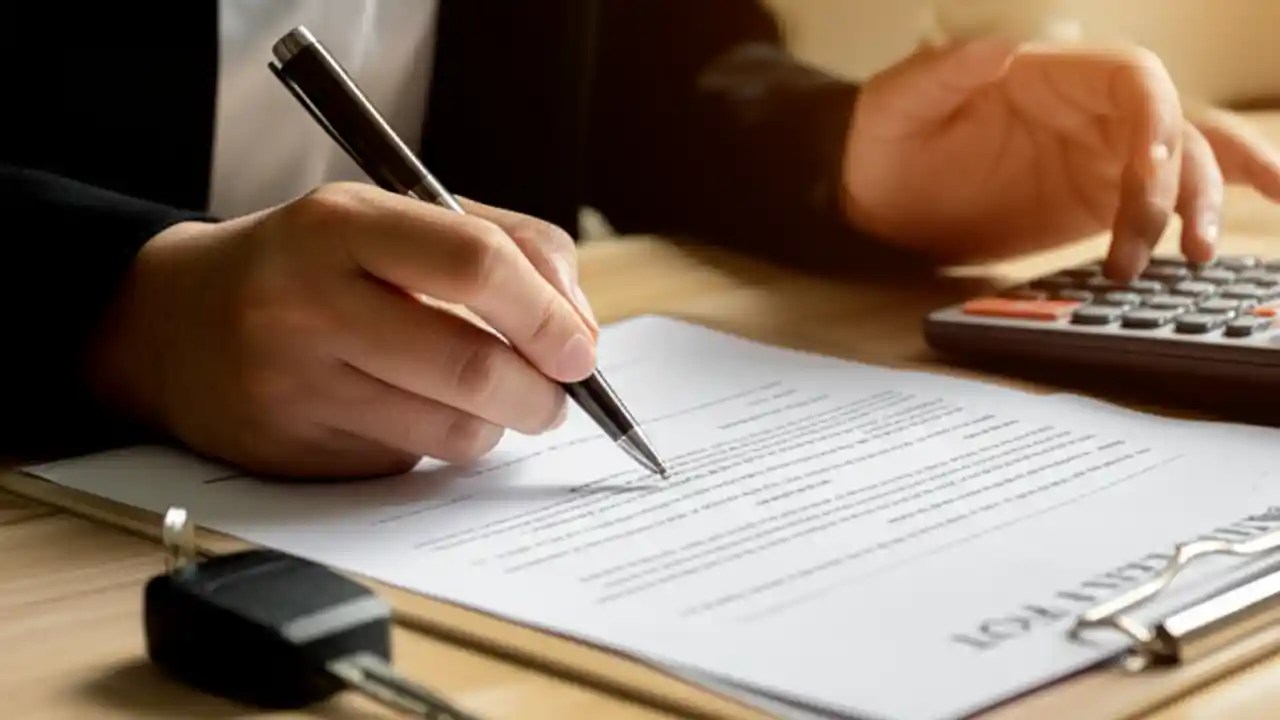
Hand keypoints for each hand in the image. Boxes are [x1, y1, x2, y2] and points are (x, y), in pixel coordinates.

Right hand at [86, 183, 598, 477]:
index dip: (547, 313)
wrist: (175, 323)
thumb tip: (579, 330)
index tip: (579, 348)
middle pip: (472, 365)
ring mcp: (296, 386)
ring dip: (497, 425)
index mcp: (341, 224)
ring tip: (490, 399)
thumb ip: (505, 246)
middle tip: (558, 394)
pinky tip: (412, 413)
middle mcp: (309, 303)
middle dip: (543, 393)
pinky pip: (410, 464)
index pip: (476, 263)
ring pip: (451, 432)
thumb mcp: (395, 216)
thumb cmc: (314, 263)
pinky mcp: (295, 454)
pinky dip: (439, 444)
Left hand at [842, 40, 1279, 279]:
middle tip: (1190, 237)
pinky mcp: (1092, 206)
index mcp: (1054, 76)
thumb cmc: (885, 137)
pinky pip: (1153, 212)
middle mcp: (1089, 114)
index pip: (1132, 81)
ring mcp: (1097, 160)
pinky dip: (1183, 225)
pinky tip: (1195, 257)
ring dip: (1202, 206)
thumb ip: (943, 73)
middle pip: (1174, 128)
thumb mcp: (897, 102)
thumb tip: (999, 47)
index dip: (1154, 122)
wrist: (873, 198)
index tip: (1148, 171)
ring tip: (1197, 256)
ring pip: (1180, 169)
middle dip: (1196, 176)